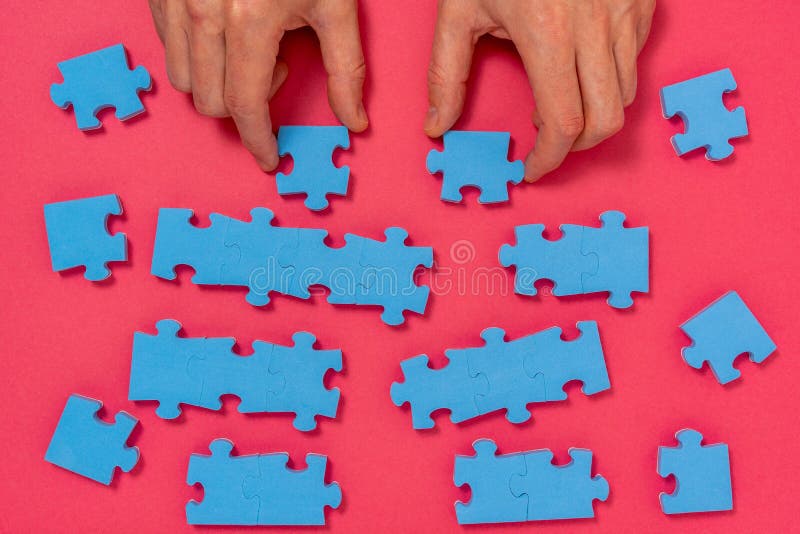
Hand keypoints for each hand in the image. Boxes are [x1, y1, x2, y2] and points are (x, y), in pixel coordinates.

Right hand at [149, 0, 367, 169]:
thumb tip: (353, 122)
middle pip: (210, 101)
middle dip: (246, 104)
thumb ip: (345, 69)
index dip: (259, 141)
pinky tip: (226, 29)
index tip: (271, 158)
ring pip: (183, 79)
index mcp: (249, 22)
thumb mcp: (335, 5)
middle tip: (276, 67)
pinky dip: (196, 55)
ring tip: (252, 44)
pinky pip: (167, 46)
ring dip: (219, 81)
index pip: (245, 107)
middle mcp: (202, 14)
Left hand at [425, 0, 654, 180]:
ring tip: (561, 109)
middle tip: (549, 146)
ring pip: (627, 94)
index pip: (564, 124)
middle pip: (607, 120)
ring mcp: (628, 12)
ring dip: (596, 116)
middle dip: (578, 147)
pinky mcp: (643, 0)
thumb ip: (446, 73)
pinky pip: (636, 61)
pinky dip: (612, 81)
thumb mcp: (459, 9)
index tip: (532, 169)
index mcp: (548, 34)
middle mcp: (597, 27)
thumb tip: (437, 127)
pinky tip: (581, 71)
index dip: (549, 159)